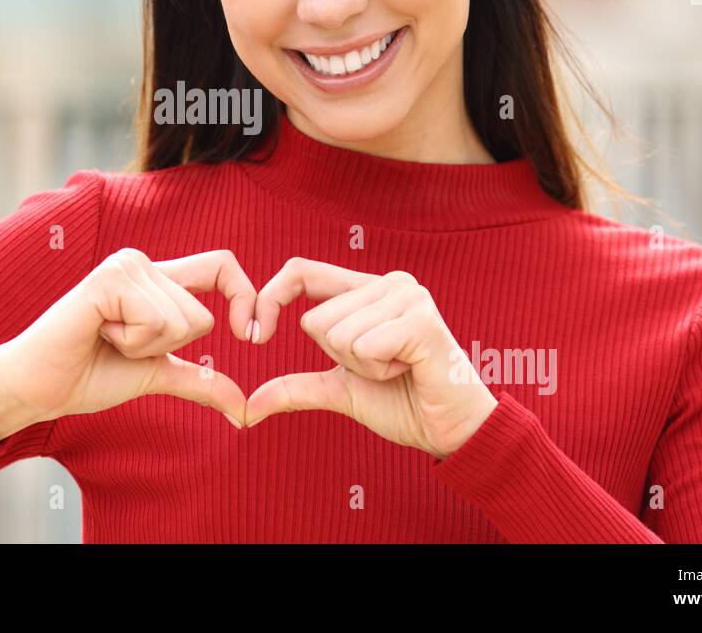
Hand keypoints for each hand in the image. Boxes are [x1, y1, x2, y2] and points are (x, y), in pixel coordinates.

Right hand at [0, 248, 256, 432]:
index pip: (222, 266)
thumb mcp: (156, 375)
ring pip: (181, 322)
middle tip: (120, 345)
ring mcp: (125, 267)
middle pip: (201, 316)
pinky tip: (97, 334)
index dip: (245, 296)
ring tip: (106, 339)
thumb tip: (245, 409)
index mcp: (157, 279)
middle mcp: (143, 264)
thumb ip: (200, 382)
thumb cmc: (88, 375)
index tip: (251, 335)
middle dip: (166, 349)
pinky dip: (130, 342)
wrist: (39, 387)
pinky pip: (154, 321)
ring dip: (144, 347)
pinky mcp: (109, 280)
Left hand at [243, 257, 497, 458]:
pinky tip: (408, 370)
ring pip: (337, 335)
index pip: (300, 271)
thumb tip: (250, 404)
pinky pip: (364, 347)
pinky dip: (378, 370)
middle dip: (338, 357)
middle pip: (315, 319)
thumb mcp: (340, 390)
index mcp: (366, 288)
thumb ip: (297, 387)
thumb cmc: (403, 403)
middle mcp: (388, 282)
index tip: (252, 335)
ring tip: (398, 368)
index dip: (269, 298)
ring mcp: (409, 297)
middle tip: (382, 367)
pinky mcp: (422, 321)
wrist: (452, 430)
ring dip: (362, 367)